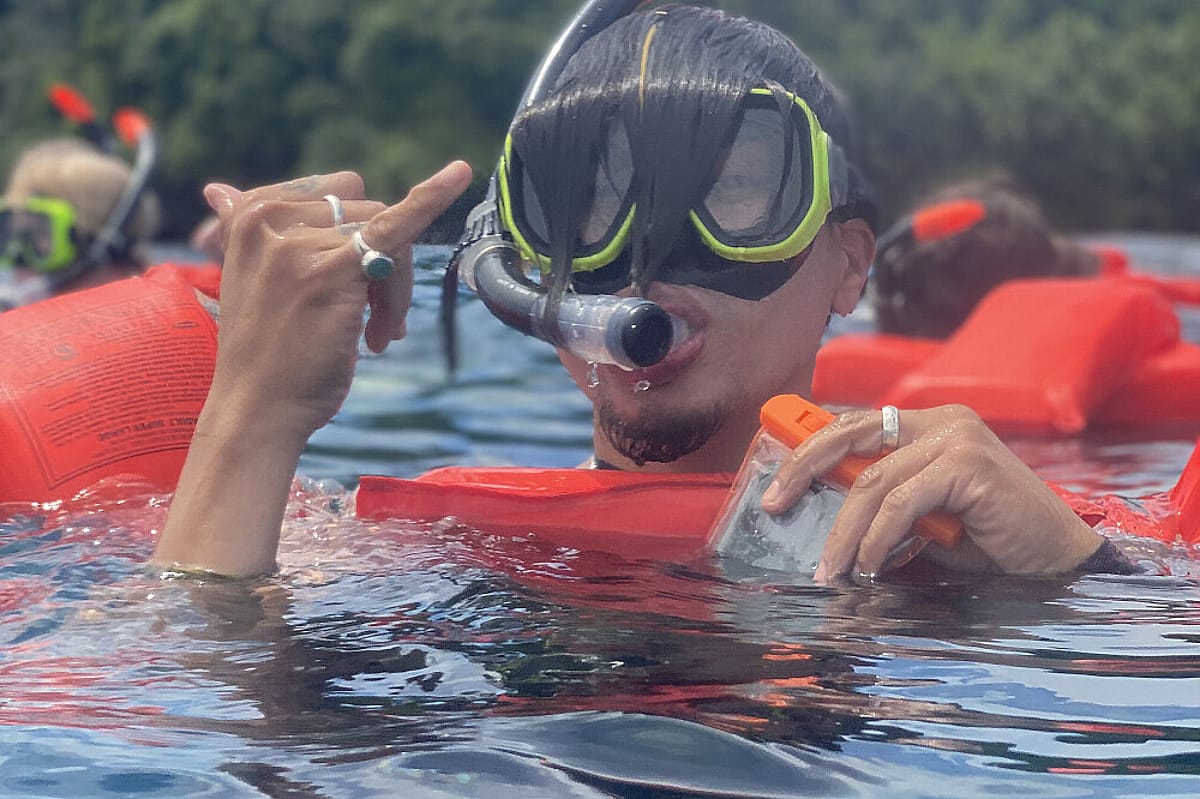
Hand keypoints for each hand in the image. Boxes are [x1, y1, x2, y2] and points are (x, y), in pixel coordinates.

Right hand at [204, 162, 471, 439]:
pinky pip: (394, 227)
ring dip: (394, 290)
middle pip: (368, 211)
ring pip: (390, 235)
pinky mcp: (334, 273)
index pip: (335, 195)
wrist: (257, 410)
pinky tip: (460, 175)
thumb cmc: (263, 352)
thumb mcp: (249, 280)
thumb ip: (242, 231)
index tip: (350, 285)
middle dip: (383, 265)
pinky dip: (432, 197)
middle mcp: (270, 220)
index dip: (356, 239)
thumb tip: (216, 191)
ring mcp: (300, 244)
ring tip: (376, 334)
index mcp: (251, 214)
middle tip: (375, 322)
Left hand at [761, 404, 1103, 580]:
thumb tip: (822, 511)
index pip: (854, 425)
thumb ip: (882, 502)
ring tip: (830, 569)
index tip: (776, 481)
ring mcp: (957, 438)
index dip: (809, 448)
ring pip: (873, 480)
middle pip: (852, 435)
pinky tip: (870, 567)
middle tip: (774, 505)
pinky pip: (902, 503)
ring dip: (844, 531)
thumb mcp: (922, 515)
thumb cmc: (988, 541)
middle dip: (804, 469)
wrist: (1056, 561)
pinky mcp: (969, 466)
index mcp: (929, 424)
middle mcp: (942, 421)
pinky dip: (878, 539)